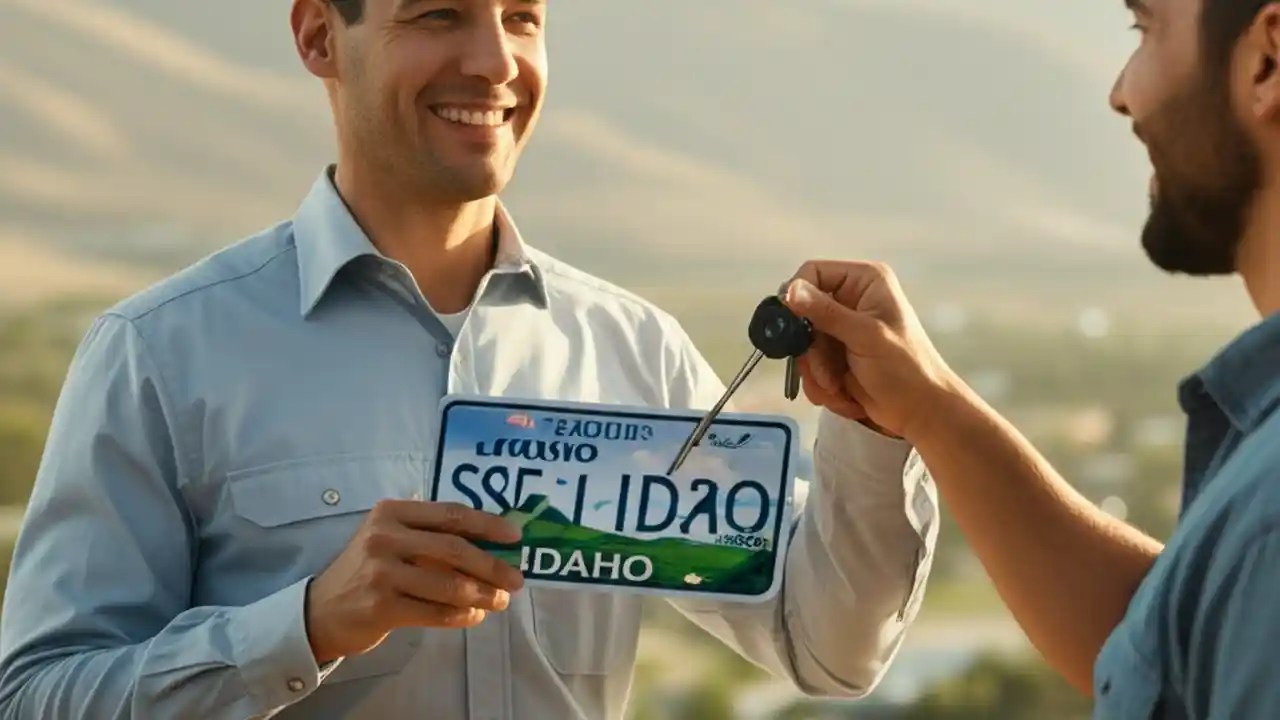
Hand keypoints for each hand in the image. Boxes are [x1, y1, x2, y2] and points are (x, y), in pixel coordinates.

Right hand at [305, 500, 524, 664]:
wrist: (319, 611)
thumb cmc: (365, 571)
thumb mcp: (389, 539)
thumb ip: (429, 536)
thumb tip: (489, 544)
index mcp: (392, 513)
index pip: (450, 514)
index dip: (487, 524)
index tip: (515, 536)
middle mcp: (385, 537)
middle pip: (454, 548)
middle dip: (492, 565)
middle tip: (516, 579)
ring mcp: (382, 572)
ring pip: (449, 584)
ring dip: (482, 595)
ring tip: (499, 601)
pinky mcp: (382, 606)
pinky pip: (435, 612)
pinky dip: (461, 615)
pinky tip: (474, 616)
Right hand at [782, 260, 961, 442]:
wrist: (920, 411)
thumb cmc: (905, 368)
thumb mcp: (866, 336)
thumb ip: (827, 313)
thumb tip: (789, 291)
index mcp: (864, 282)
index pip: (813, 273)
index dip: (798, 297)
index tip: (794, 326)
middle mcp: (851, 299)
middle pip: (802, 314)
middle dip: (812, 350)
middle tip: (828, 373)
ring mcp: (842, 329)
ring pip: (804, 344)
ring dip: (817, 372)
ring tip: (838, 387)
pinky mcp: (837, 355)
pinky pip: (810, 365)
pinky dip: (821, 384)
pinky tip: (843, 393)